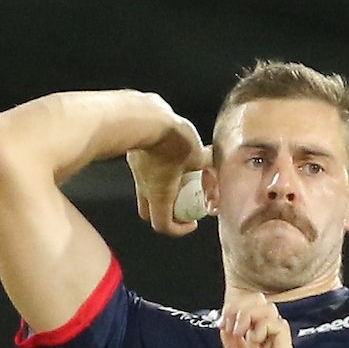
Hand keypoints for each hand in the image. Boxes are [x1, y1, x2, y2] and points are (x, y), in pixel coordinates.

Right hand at [126, 118, 209, 235]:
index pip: (163, 226)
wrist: (146, 117)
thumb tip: (214, 163)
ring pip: (146, 189)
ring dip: (162, 189)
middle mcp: (144, 187)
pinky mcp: (135, 155)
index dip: (178, 229)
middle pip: (150, 212)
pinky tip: (169, 154)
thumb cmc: (170, 141)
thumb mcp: (197, 156)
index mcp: (160, 196)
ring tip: (178, 176)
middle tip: (181, 205)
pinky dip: (157, 169)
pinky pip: (145, 169)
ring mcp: (137, 171)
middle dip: (167, 213)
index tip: (190, 222)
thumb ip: (206, 164)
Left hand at [219, 288, 324, 347]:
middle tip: (231, 325)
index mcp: (259, 346)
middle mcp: (268, 341)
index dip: (231, 313)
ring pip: (266, 309)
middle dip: (238, 309)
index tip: (222, 324)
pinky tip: (255, 340)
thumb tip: (225, 334)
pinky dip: (261, 326)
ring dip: (248, 315)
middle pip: (256, 304)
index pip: (246, 315)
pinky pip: (276, 324)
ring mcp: (277, 344)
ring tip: (242, 331)